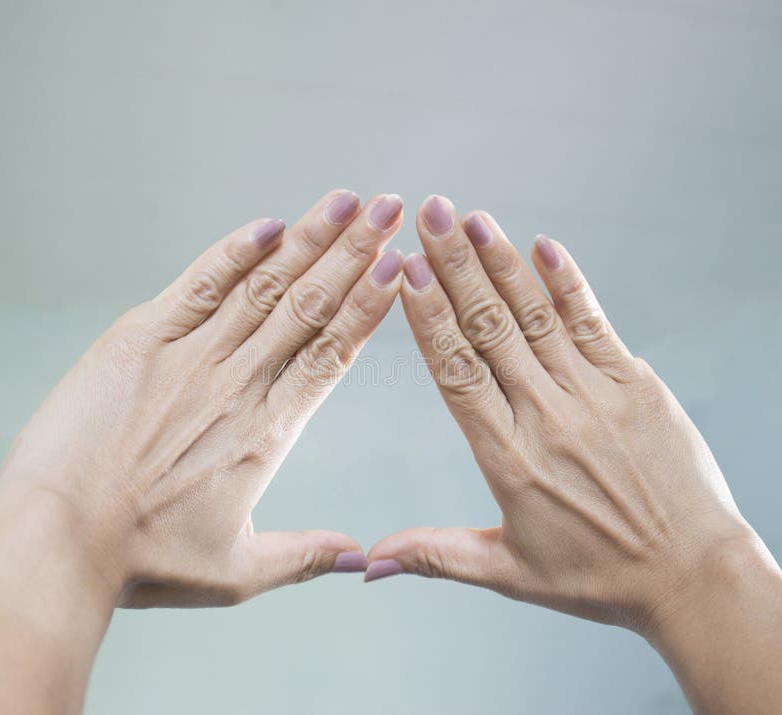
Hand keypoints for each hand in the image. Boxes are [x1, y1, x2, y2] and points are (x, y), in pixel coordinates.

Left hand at [0, 189, 404, 607]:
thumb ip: (305, 554)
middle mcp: (239, 384)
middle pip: (310, 306)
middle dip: (355, 252)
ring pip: (264, 286)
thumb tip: (362, 559)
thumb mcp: (236, 571)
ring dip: (310, 240)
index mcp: (269, 432)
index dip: (369, 306)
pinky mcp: (140, 339)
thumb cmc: (142, 561)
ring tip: (348, 202)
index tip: (398, 267)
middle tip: (391, 209)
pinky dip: (233, 252)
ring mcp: (190, 356)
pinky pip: (197, 285)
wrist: (56, 542)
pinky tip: (268, 225)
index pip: (334, 353)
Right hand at [367, 194, 758, 632]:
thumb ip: (435, 555)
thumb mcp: (510, 572)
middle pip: (489, 329)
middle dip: (455, 265)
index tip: (404, 271)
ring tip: (472, 219)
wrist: (694, 577)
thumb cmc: (601, 577)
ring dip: (501, 263)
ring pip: (536, 317)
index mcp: (509, 460)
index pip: (456, 372)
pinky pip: (594, 324)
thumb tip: (368, 561)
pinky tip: (544, 246)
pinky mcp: (636, 385)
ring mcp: (595, 396)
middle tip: (429, 214)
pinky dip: (568, 283)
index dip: (428, 316)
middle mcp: (548, 418)